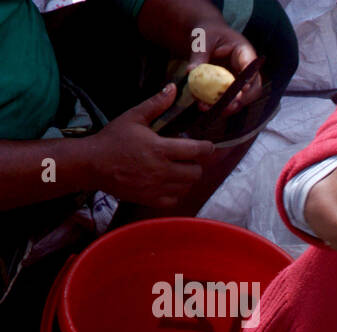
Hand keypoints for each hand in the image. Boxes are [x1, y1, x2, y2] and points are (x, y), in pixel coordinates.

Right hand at [86, 86, 213, 206]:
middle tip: (187, 157)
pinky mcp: (151, 200)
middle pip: (196, 171)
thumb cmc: (113, 139)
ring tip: (177, 168)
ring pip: (188, 186)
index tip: (207, 146)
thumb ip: (156, 104)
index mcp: (160, 149)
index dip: (206, 148)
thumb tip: (173, 88)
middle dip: (195, 163)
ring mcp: (157, 187)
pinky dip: (176, 192)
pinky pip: (175, 199)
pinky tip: (168, 182)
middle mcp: (162, 170)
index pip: (196, 150)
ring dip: (186, 178)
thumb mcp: (133, 117)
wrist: (92, 164)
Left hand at [188, 19, 260, 112]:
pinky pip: (227, 100)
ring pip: (240, 99)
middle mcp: (246, 70)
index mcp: (245, 52)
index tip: (242, 90)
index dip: (249, 80)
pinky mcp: (230, 89)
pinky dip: (215, 105)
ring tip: (207, 108)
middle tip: (227, 107)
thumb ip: (198, 55)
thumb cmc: (207, 33)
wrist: (206, 38)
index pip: (251, 69)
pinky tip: (201, 105)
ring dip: (226, 107)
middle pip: (252, 89)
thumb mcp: (202, 39)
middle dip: (240, 100)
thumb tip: (191, 71)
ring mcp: (240, 81)